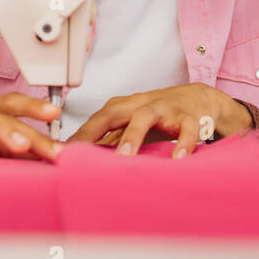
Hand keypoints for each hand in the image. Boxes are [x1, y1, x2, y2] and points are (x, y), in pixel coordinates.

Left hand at [68, 84, 250, 158]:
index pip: (94, 121)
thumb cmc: (159, 116)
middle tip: (78, 155)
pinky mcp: (188, 117)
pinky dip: (182, 144)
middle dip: (93, 132)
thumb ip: (109, 141)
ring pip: (146, 117)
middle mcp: (140, 105)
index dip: (77, 137)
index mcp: (123, 108)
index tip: (58, 155)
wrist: (199, 99)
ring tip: (125, 156)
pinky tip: (177, 160)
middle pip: (113, 113)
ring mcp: (164, 109)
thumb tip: (79, 160)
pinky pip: (186, 130)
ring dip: (133, 136)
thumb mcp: (131, 126)